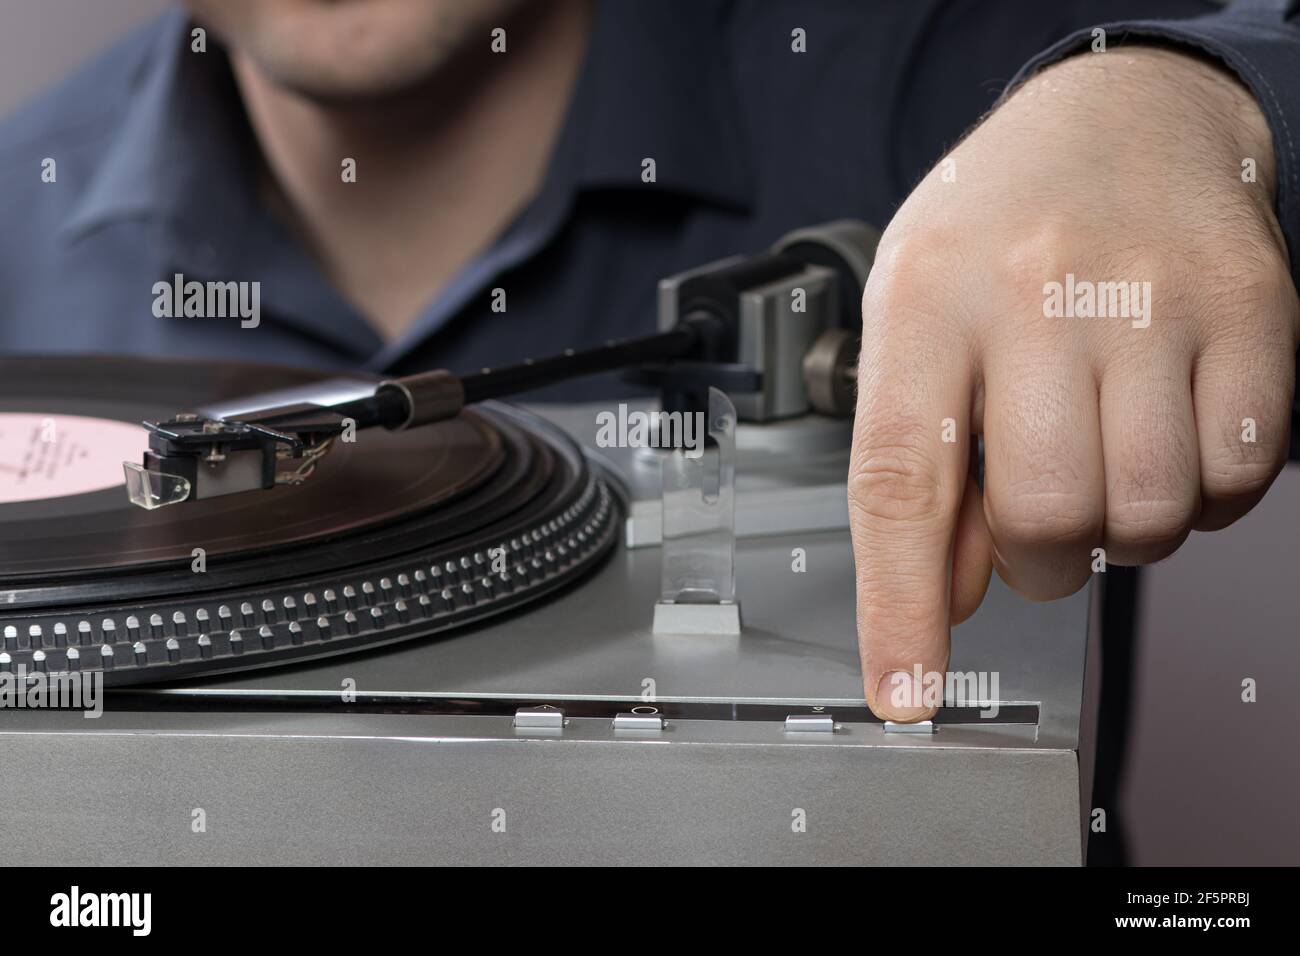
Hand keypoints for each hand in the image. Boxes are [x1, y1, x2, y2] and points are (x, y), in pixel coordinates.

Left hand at [851, 47, 1297, 720]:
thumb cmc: (998, 231)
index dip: (900, 608)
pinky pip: (1240, 479)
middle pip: (1043, 515)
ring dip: (1120, 532)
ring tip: (1102, 465)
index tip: (904, 696)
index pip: (900, 482)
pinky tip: (1170, 439)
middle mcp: (1038, 292)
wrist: (1122, 118)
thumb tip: (951, 596)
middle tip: (1034, 522)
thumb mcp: (914, 323)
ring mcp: (1155, 299)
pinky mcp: (1254, 312)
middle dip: (1037, 560)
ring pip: (1147, 513)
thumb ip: (920, 460)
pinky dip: (1204, 496)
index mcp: (927, 298)